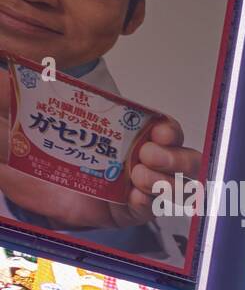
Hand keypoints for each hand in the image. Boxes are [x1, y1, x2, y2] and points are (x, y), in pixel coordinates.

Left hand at [0, 71, 197, 230]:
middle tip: (148, 153)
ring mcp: (134, 188)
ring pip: (174, 185)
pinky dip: (147, 205)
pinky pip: (148, 211)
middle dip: (175, 156)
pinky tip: (135, 198)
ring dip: (164, 180)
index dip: (168, 128)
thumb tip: (3, 76)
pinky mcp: (123, 213)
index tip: (160, 128)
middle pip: (182, 158)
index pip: (163, 128)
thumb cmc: (34, 159)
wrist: (24, 195)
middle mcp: (137, 159)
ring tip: (139, 177)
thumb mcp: (22, 126)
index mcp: (124, 134)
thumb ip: (12, 102)